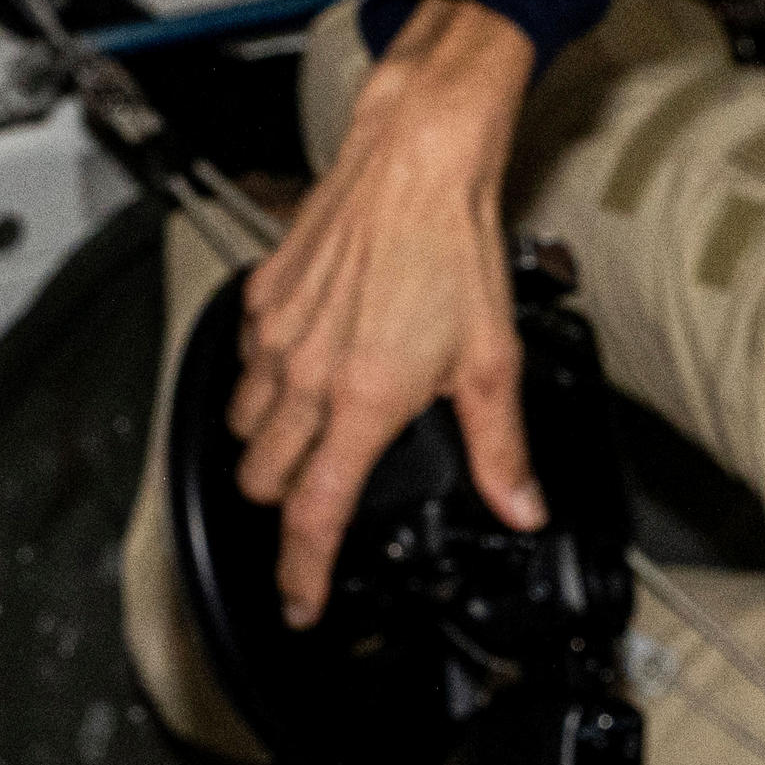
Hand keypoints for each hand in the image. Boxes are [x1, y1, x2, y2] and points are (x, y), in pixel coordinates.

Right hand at [227, 0, 542, 623]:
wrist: (414, 161)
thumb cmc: (451, 246)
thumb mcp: (492, 361)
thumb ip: (501, 449)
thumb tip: (520, 505)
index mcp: (364, 402)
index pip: (313, 515)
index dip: (302, 573)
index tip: (300, 603)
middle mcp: (307, 375)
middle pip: (263, 481)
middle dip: (285, 505)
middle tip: (320, 499)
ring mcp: (276, 337)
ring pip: (245, 427)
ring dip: (271, 445)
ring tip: (312, 433)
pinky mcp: (262, 299)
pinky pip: (244, 366)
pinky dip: (264, 382)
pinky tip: (303, 366)